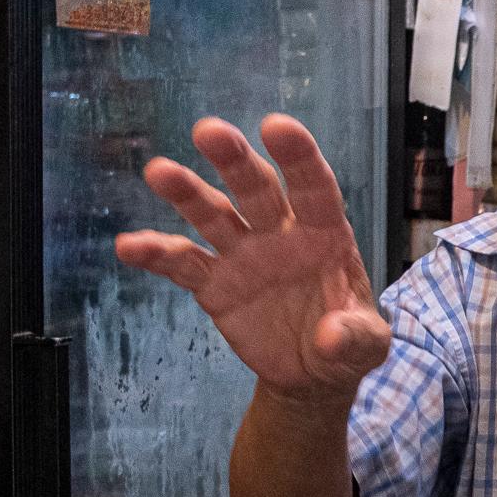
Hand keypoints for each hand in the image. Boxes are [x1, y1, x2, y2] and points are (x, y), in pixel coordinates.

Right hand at [115, 115, 391, 407]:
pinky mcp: (215, 284)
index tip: (277, 125)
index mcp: (325, 235)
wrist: (311, 371)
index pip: (314, 188)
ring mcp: (244, 255)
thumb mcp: (366, 347)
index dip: (298, 157)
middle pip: (256, 189)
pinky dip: (157, 254)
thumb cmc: (348, 343)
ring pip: (214, 215)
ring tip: (159, 171)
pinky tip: (129, 246)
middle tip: (209, 130)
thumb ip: (354, 338)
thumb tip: (328, 337)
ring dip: (187, 193)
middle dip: (234, 160)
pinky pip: (183, 264)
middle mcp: (281, 233)